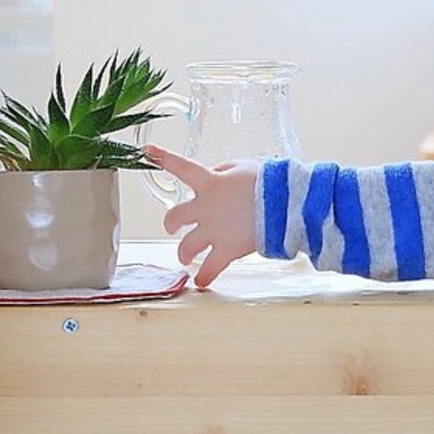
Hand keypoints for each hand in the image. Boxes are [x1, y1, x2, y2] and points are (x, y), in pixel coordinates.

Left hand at [143, 145, 261, 287]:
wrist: (285, 207)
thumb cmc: (270, 184)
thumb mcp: (243, 168)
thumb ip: (224, 171)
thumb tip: (217, 176)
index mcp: (209, 183)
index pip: (181, 166)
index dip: (163, 157)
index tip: (148, 151)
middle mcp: (205, 208)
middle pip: (175, 217)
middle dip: (171, 223)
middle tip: (172, 227)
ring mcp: (213, 231)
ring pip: (186, 246)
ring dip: (184, 253)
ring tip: (185, 257)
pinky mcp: (226, 250)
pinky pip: (210, 268)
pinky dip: (205, 276)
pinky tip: (201, 282)